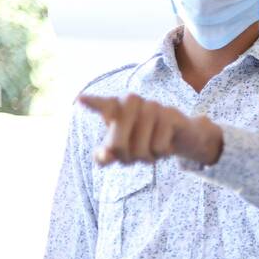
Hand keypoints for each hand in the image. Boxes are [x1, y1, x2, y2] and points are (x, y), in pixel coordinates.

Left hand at [78, 93, 221, 166]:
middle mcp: (132, 103)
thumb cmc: (143, 140)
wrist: (179, 136)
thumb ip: (107, 154)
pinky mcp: (170, 115)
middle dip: (124, 158)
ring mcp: (152, 107)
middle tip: (131, 159)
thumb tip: (104, 157)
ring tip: (151, 151)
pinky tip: (165, 146)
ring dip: (146, 158)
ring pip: (140, 149)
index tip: (80, 99)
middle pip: (116, 145)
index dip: (93, 103)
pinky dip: (161, 154)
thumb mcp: (122, 149)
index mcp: (116, 107)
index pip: (103, 106)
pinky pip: (159, 147)